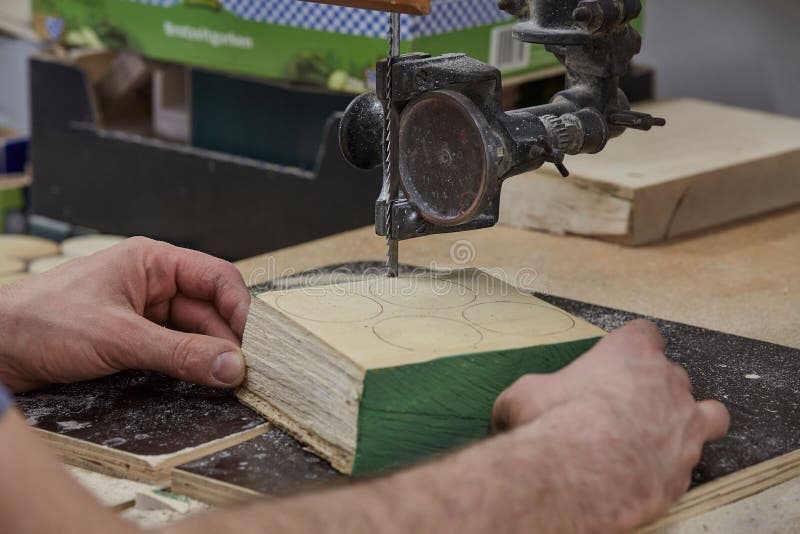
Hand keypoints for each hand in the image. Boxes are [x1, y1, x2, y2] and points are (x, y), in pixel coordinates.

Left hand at [0, 237, 250, 391]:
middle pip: (209, 310)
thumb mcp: (117, 338)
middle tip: (249, 371)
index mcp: (152, 262)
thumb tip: (231, 367)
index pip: (215, 278)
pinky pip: (175, 351)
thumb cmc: (41, 322)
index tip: (259, 341)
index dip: (241, 307)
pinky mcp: (133, 340)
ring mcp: (144, 314)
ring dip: (211, 356)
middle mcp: (153, 284)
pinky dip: (191, 366)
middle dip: (229, 339)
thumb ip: (178, 354)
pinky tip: (205, 380)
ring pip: (194, 333)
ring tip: (231, 380)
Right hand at [492, 319, 729, 530]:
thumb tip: (514, 408)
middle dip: (657, 389)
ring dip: (688, 424)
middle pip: (675, 375)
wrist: (580, 470)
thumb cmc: (555, 420)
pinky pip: (687, 465)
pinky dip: (669, 468)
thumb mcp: (523, 395)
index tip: (625, 357)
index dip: (636, 345)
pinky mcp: (684, 469)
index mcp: (630, 352)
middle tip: (627, 408)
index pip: (646, 333)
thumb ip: (532, 393)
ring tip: (662, 437)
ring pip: (709, 415)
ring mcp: (684, 426)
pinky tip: (644, 475)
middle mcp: (667, 382)